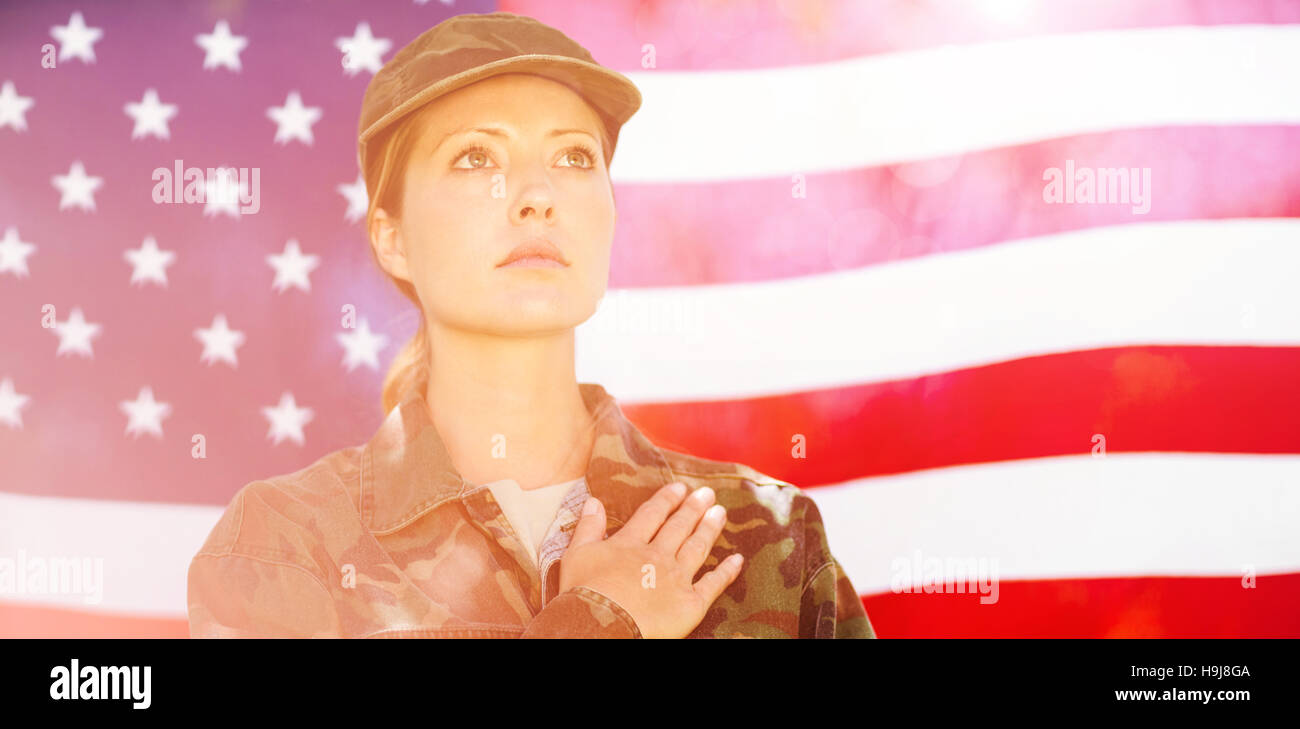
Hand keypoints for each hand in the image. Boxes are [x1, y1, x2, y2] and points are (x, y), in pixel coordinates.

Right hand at [557, 482, 743, 638]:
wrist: (599, 626)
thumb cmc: (582, 594)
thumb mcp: (576, 555)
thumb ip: (588, 527)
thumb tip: (594, 501)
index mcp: (630, 544)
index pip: (652, 515)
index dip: (667, 500)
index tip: (680, 488)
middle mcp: (657, 556)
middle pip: (679, 527)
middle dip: (694, 509)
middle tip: (707, 494)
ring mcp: (676, 578)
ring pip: (697, 548)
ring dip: (710, 529)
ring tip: (720, 513)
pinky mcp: (690, 603)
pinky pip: (713, 585)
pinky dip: (727, 572)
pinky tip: (737, 559)